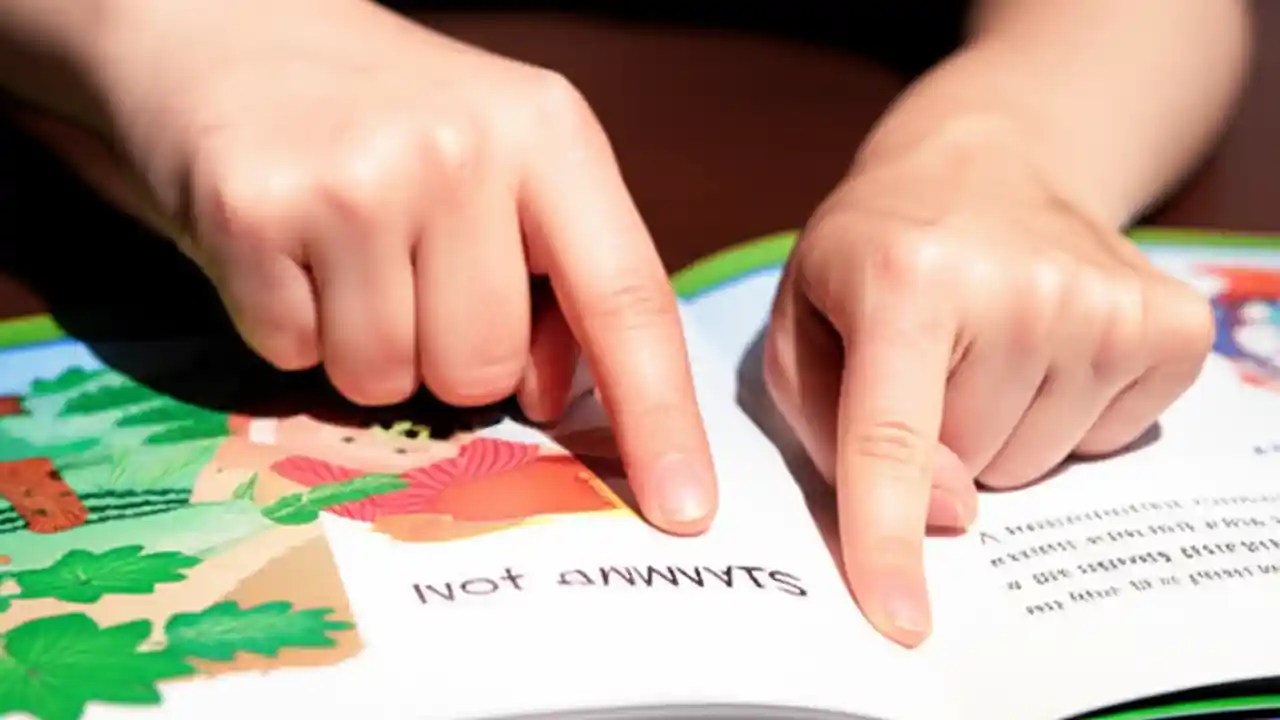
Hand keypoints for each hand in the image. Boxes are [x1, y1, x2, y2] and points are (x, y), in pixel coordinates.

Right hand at [18, 0, 716, 533]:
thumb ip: (555, 274)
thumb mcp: (503, 160)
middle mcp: (463, 150)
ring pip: (388, 379)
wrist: (224, 25)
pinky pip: (296, 355)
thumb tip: (555, 397)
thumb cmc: (386, 112)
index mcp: (549, 134)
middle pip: (484, 372)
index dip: (658, 416)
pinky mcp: (255, 209)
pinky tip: (285, 245)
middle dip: (446, 351)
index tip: (684, 508)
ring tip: (341, 248)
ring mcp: (358, 178)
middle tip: (405, 265)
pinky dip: (290, 324)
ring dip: (364, 343)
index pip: (627, 298)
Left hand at [763, 121, 1213, 645]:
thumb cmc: (876, 251)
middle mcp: (1017, 286)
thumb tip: (949, 512)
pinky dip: (1061, 417)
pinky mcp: (1171, 325)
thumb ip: (832, 428)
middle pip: (966, 472)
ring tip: (982, 340)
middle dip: (935, 440)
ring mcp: (1106, 305)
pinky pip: (1102, 446)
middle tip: (930, 353)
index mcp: (903, 277)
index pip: (891, 437)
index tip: (899, 616)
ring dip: (995, 428)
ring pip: (1029, 468)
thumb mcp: (804, 320)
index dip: (888, 537)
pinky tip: (1042, 344)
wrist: (988, 161)